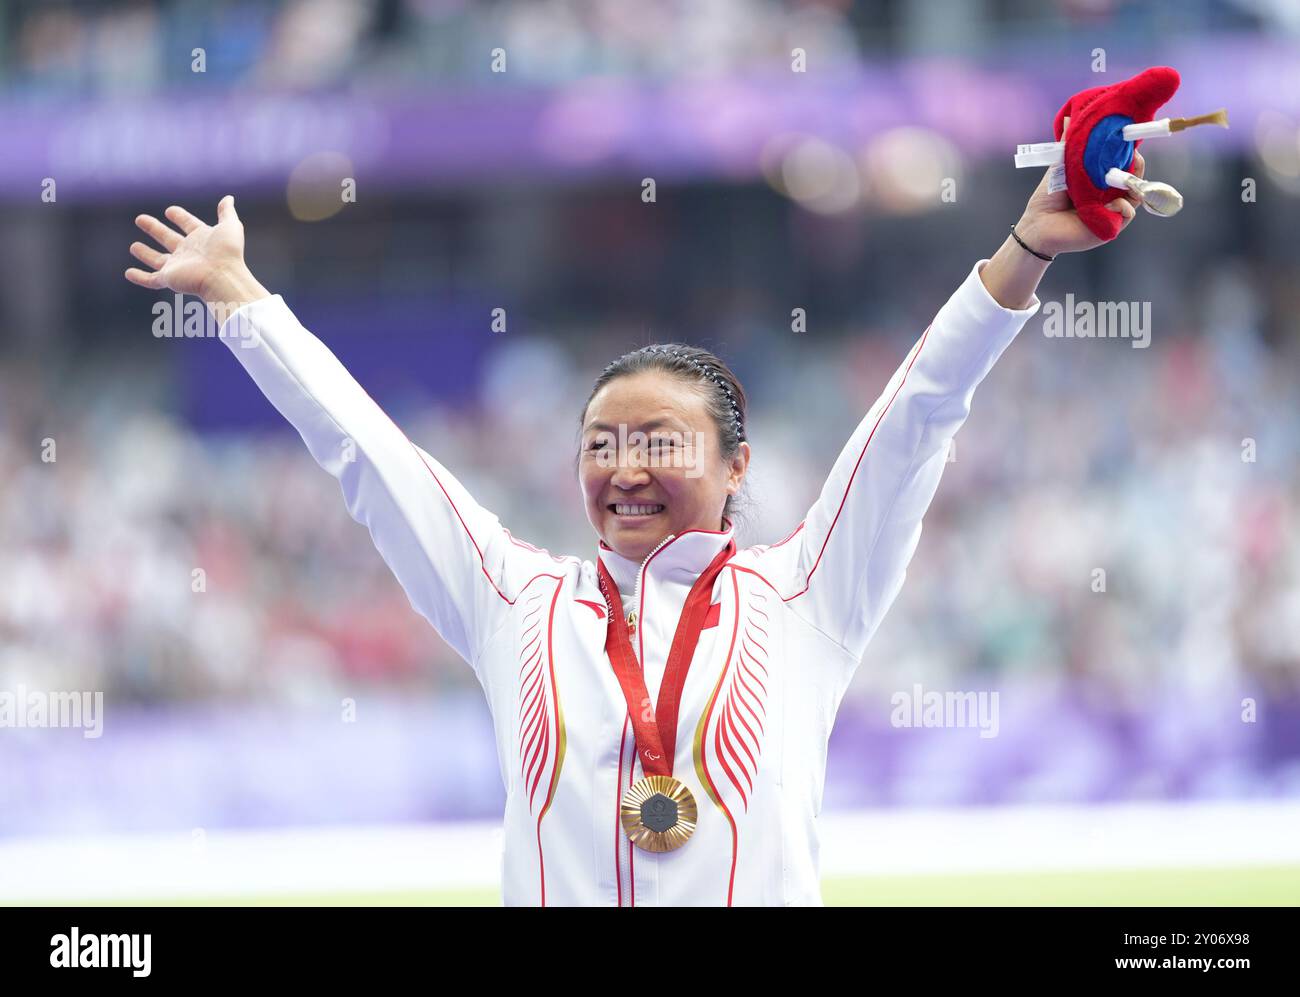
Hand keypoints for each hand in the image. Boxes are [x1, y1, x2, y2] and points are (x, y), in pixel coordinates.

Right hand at [125, 196, 248, 301]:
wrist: (223, 276)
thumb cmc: (227, 252)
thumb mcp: (230, 226)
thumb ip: (227, 212)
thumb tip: (229, 198)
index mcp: (201, 239)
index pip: (188, 224)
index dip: (179, 217)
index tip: (170, 211)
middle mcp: (188, 252)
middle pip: (168, 238)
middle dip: (154, 229)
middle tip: (140, 219)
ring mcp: (177, 266)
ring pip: (158, 259)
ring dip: (145, 253)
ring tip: (133, 247)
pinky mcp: (169, 278)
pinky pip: (151, 279)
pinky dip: (139, 277)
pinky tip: (129, 273)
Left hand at [1015, 117, 1144, 256]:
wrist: (1036, 225)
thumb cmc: (1048, 197)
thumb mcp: (1060, 167)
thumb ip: (1067, 145)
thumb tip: (1068, 117)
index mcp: (1101, 180)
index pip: (1123, 163)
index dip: (1129, 152)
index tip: (1129, 139)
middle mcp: (1110, 194)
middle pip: (1135, 177)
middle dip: (1138, 164)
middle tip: (1135, 154)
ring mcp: (1112, 210)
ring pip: (1136, 194)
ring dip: (1134, 183)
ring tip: (1126, 174)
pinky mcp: (1110, 226)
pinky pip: (1128, 213)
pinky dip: (1123, 206)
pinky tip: (1112, 203)